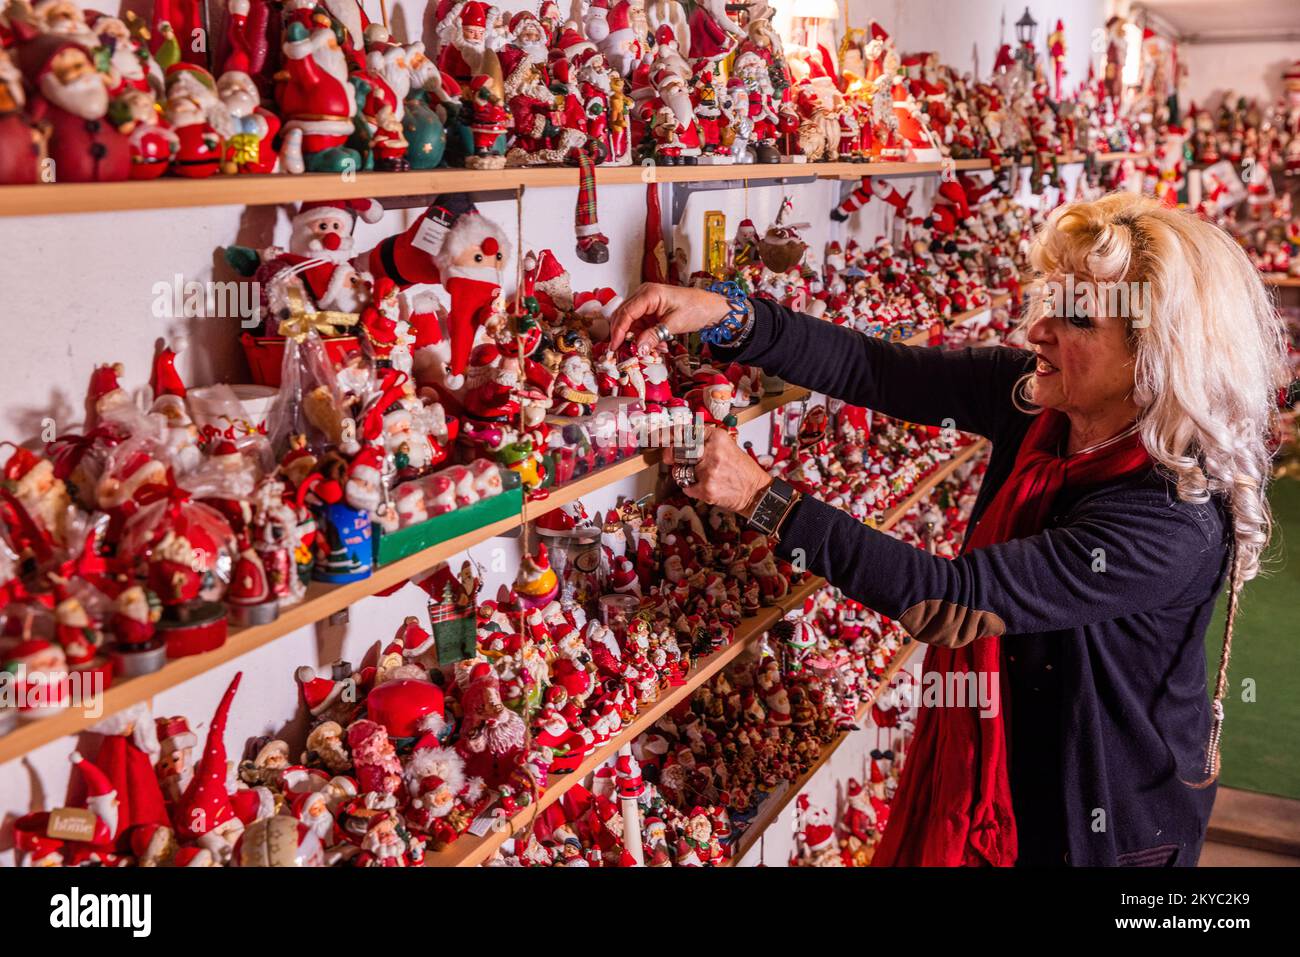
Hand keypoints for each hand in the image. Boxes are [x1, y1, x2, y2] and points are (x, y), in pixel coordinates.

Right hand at [607, 283, 730, 354]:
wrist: (709, 307)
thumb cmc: (695, 309)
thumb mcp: (674, 325)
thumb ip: (654, 336)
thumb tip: (639, 349)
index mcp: (649, 293)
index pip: (626, 313)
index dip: (618, 331)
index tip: (614, 346)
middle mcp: (643, 295)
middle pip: (623, 317)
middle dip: (624, 336)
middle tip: (624, 352)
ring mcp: (645, 302)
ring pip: (630, 323)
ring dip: (637, 339)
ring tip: (651, 351)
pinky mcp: (649, 310)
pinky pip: (640, 326)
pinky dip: (644, 337)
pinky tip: (657, 345)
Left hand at [666, 426, 772, 515]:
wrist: (755, 492)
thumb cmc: (741, 469)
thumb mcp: (726, 446)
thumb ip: (704, 442)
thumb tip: (674, 441)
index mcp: (717, 437)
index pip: (685, 432)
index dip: (667, 435)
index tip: (656, 436)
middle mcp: (712, 452)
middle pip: (677, 451)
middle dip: (672, 456)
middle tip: (672, 458)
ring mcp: (708, 471)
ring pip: (679, 471)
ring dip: (685, 474)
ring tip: (703, 476)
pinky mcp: (706, 489)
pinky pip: (686, 487)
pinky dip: (692, 488)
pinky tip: (707, 486)